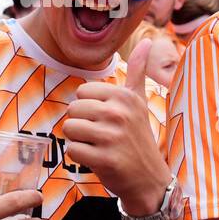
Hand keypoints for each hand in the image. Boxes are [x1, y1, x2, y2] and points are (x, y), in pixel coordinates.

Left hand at [63, 39, 170, 215]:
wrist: (149, 179)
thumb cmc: (139, 138)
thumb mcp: (140, 102)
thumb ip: (138, 71)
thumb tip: (146, 40)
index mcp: (125, 96)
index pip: (82, 92)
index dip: (88, 108)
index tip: (105, 119)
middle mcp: (119, 113)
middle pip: (73, 109)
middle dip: (82, 124)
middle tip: (101, 136)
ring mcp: (111, 136)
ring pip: (69, 128)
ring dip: (79, 140)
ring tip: (98, 146)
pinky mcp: (104, 158)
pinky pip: (72, 149)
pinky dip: (80, 156)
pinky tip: (97, 159)